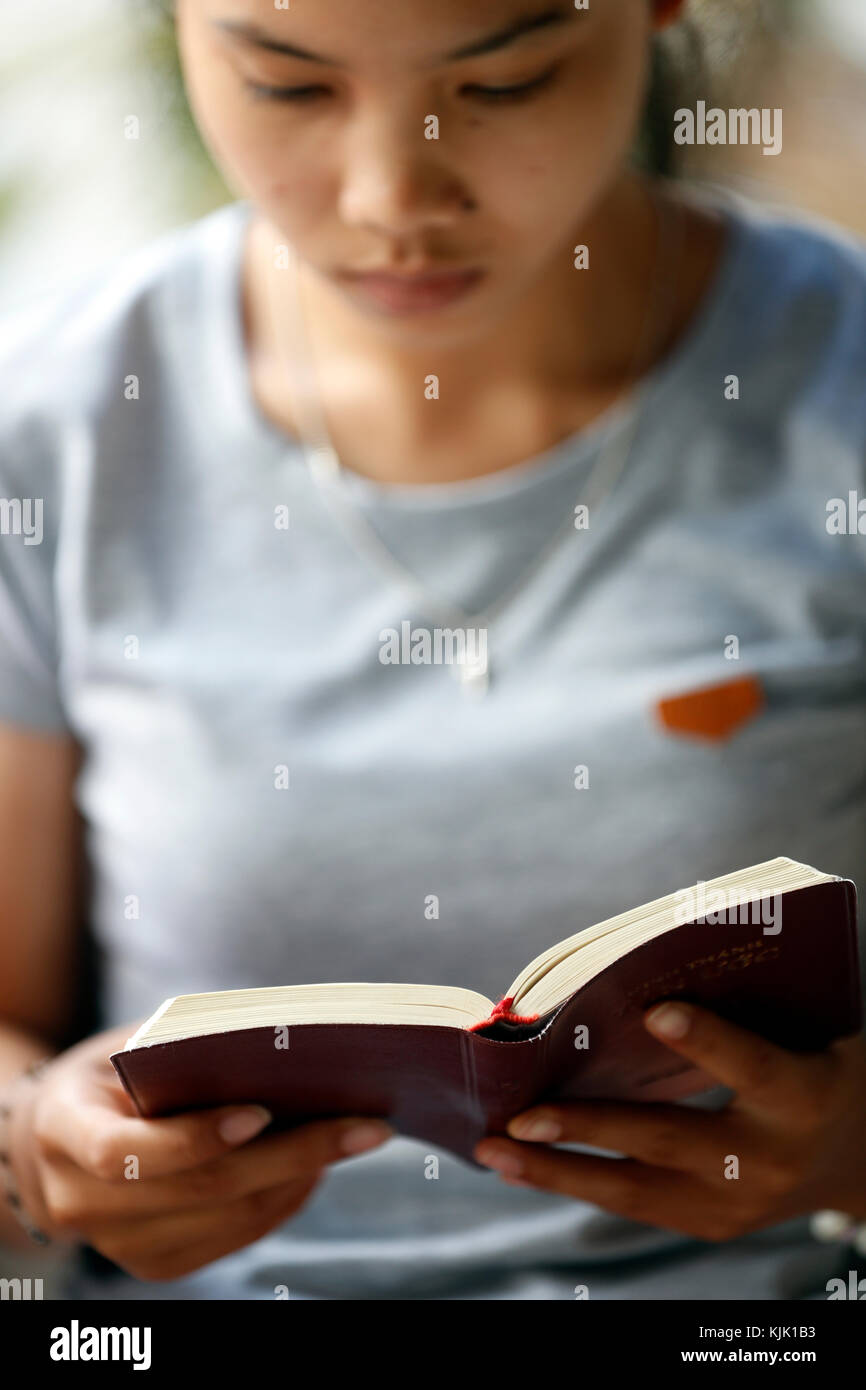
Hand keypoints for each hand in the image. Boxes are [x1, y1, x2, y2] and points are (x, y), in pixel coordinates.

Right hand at [7, 1024, 391, 1279]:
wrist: (50, 1141)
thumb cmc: (105, 1074)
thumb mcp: (124, 1046)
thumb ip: (185, 1049)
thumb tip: (287, 1048)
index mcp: (63, 1131)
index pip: (129, 1153)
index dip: (196, 1138)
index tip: (262, 1111)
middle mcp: (81, 1200)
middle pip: (199, 1190)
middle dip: (291, 1155)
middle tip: (363, 1125)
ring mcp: (117, 1243)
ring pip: (226, 1221)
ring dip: (300, 1178)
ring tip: (354, 1136)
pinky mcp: (153, 1264)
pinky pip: (230, 1241)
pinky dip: (283, 1202)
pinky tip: (317, 1165)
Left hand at [474, 1001, 865, 1241]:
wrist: (861, 1156)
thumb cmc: (816, 1065)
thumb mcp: (800, 1031)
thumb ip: (736, 1012)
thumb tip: (633, 982)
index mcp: (803, 1096)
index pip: (753, 1066)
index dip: (708, 1041)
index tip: (656, 1010)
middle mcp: (771, 1159)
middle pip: (668, 1142)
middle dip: (588, 1130)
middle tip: (521, 1118)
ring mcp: (740, 1205)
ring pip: (636, 1191)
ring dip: (558, 1171)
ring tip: (495, 1151)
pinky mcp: (714, 1226)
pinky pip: (637, 1204)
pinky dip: (577, 1182)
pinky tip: (526, 1165)